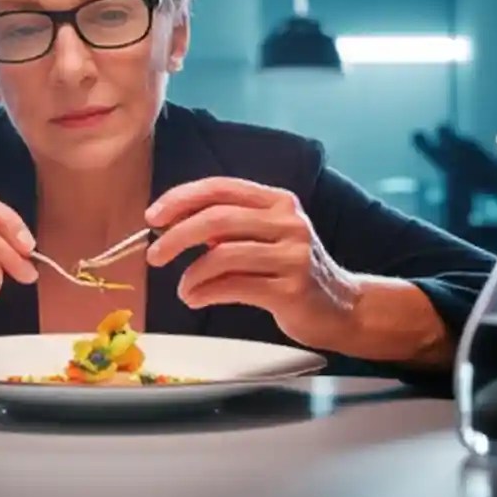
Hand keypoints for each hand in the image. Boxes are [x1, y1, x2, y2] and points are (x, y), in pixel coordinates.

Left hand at [144, 176, 360, 347]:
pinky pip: (234, 286)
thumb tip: (175, 223)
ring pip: (222, 255)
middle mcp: (288, 222)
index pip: (221, 188)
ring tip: (183, 288)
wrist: (342, 308)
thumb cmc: (293, 271)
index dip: (181, 199)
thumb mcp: (267, 236)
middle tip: (154, 255)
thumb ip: (229, 226)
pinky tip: (195, 298)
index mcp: (278, 202)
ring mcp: (293, 256)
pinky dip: (205, 292)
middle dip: (177, 236)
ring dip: (191, 274)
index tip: (153, 217)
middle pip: (217, 219)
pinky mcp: (291, 289)